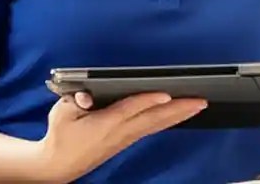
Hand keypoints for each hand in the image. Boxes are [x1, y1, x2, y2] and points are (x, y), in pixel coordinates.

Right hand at [36, 91, 206, 181]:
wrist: (59, 165)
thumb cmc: (60, 135)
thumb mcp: (60, 113)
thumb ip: (74, 101)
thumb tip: (86, 97)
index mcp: (104, 124)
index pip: (131, 109)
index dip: (148, 101)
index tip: (166, 94)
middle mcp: (120, 132)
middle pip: (153, 118)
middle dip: (178, 110)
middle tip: (200, 101)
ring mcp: (125, 138)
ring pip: (157, 125)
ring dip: (179, 115)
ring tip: (198, 105)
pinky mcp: (126, 141)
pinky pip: (152, 129)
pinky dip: (168, 121)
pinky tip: (180, 116)